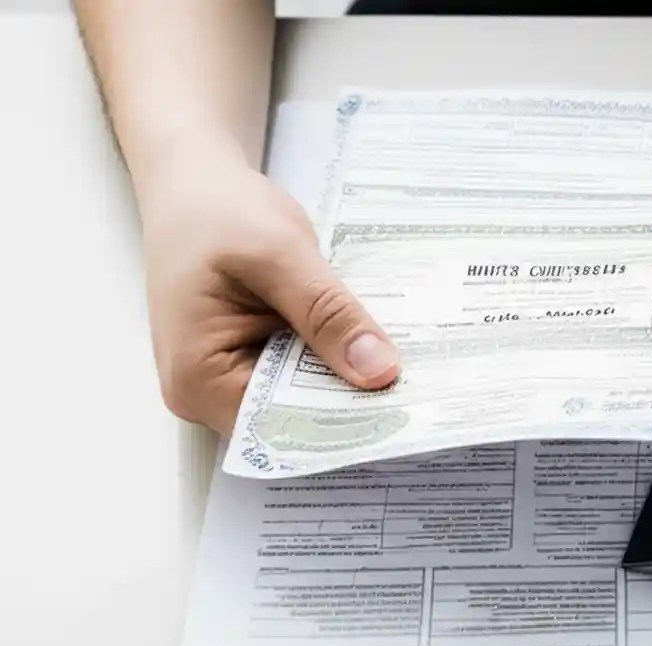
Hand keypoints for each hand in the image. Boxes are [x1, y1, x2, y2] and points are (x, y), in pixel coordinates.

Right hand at [138, 149, 399, 433]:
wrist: (194, 183)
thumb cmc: (217, 211)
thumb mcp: (278, 255)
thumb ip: (328, 314)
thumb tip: (379, 371)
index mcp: (198, 378)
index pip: (283, 427)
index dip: (345, 424)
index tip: (407, 413)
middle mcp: (208, 393)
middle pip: (297, 419)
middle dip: (356, 402)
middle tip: (427, 390)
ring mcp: (229, 378)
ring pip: (306, 396)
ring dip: (351, 379)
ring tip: (414, 369)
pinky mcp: (253, 359)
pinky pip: (303, 372)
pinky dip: (337, 357)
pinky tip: (378, 344)